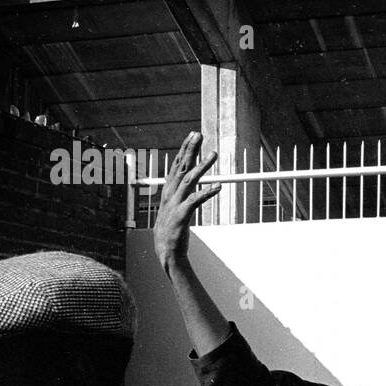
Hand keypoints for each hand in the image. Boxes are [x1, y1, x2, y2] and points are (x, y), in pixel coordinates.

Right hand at [153, 131, 219, 271]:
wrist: (166, 251)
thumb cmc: (172, 228)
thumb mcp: (174, 206)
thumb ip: (181, 192)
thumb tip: (188, 179)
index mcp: (168, 190)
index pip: (176, 165)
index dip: (185, 149)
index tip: (193, 135)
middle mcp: (170, 194)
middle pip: (181, 167)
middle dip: (190, 149)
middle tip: (198, 134)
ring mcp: (175, 204)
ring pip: (188, 180)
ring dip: (202, 166)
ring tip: (214, 154)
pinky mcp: (181, 216)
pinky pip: (195, 201)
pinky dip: (206, 193)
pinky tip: (218, 187)